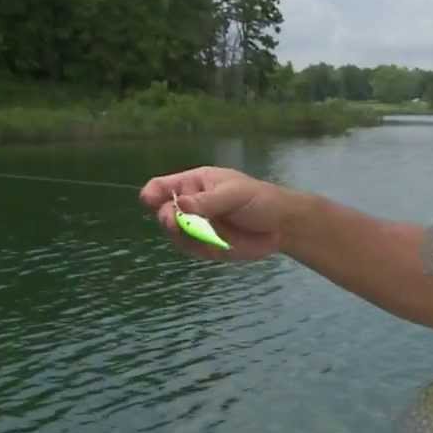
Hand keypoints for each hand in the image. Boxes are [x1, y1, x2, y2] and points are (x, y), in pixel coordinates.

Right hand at [138, 166, 295, 260]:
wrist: (281, 226)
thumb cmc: (260, 200)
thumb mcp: (235, 194)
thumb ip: (207, 200)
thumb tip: (180, 204)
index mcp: (195, 184)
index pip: (162, 186)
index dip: (152, 193)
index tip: (150, 201)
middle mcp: (190, 205)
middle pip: (163, 212)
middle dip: (167, 218)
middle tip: (178, 222)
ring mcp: (196, 226)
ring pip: (174, 233)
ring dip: (182, 236)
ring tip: (202, 234)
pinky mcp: (204, 246)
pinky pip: (190, 249)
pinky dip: (196, 249)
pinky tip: (213, 245)